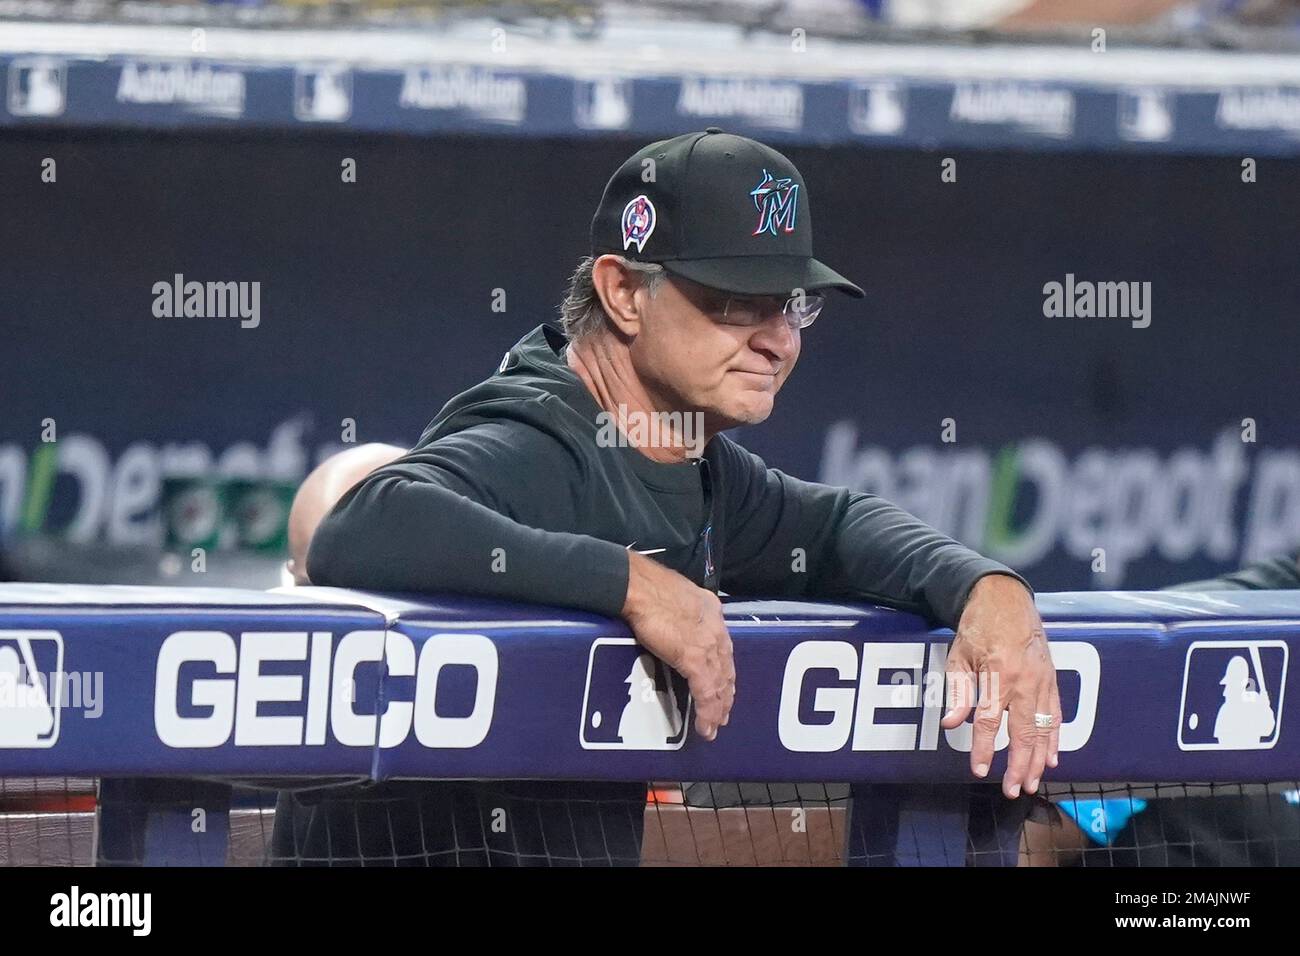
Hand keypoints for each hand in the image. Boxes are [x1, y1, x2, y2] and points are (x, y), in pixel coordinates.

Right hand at [621, 550, 734, 740]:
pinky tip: (706, 727)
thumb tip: (675, 619)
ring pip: (720, 685)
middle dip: (726, 694)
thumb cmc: (649, 586)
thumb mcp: (676, 594)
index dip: (724, 669)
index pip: (723, 648)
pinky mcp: (695, 660)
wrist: (642, 588)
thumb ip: (682, 610)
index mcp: (712, 612)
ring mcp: (708, 646)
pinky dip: (707, 712)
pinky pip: (706, 693)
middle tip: (723, 714)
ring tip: (715, 726)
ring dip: (718, 708)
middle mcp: (716, 630)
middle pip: (726, 669)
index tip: (723, 684)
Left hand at [940, 573, 1058, 798]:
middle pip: (1023, 732)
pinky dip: (1054, 739)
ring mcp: (1042, 681)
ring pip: (1043, 729)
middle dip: (1018, 765)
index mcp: (997, 674)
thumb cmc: (977, 627)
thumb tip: (951, 724)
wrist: (1005, 598)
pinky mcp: (1051, 679)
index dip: (983, 748)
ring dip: (1037, 759)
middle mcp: (1024, 681)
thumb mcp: (958, 655)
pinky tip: (1051, 758)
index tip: (978, 770)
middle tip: (1012, 789)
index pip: (989, 721)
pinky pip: (1056, 715)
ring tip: (1031, 782)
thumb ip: (958, 692)